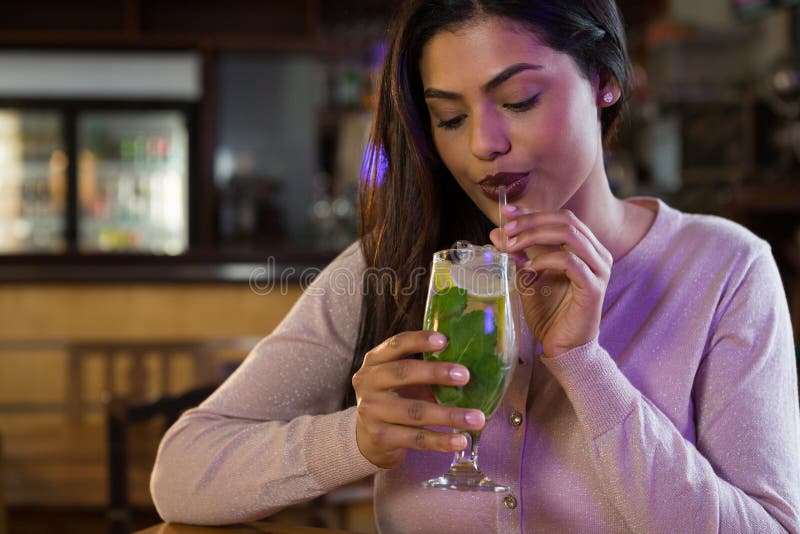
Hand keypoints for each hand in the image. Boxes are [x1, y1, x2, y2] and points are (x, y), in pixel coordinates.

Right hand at [352, 331, 486, 468]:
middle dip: (436, 373)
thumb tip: (467, 363)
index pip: (396, 344)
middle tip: (465, 376)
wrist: (366, 438)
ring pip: (415, 411)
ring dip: (449, 415)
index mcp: (374, 361)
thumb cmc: (394, 399)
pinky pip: (416, 439)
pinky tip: (461, 441)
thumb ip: (423, 368)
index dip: (419, 340)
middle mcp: (368, 383)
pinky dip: (441, 441)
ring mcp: (371, 411)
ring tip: (476, 418)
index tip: (445, 340)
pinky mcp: (380, 437)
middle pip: (403, 373)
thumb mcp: (399, 378)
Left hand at [489, 208, 611, 357]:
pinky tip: (530, 268)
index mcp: (586, 248)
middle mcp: (597, 254)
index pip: (561, 217)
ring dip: (536, 236)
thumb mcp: (528, 276)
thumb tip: (496, 233)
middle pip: (566, 220)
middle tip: (506, 231)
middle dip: (532, 222)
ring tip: (513, 248)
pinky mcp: (593, 288)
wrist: (562, 347)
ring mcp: (599, 270)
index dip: (532, 212)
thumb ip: (518, 254)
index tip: (505, 213)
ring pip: (570, 235)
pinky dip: (546, 259)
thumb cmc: (549, 312)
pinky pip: (570, 262)